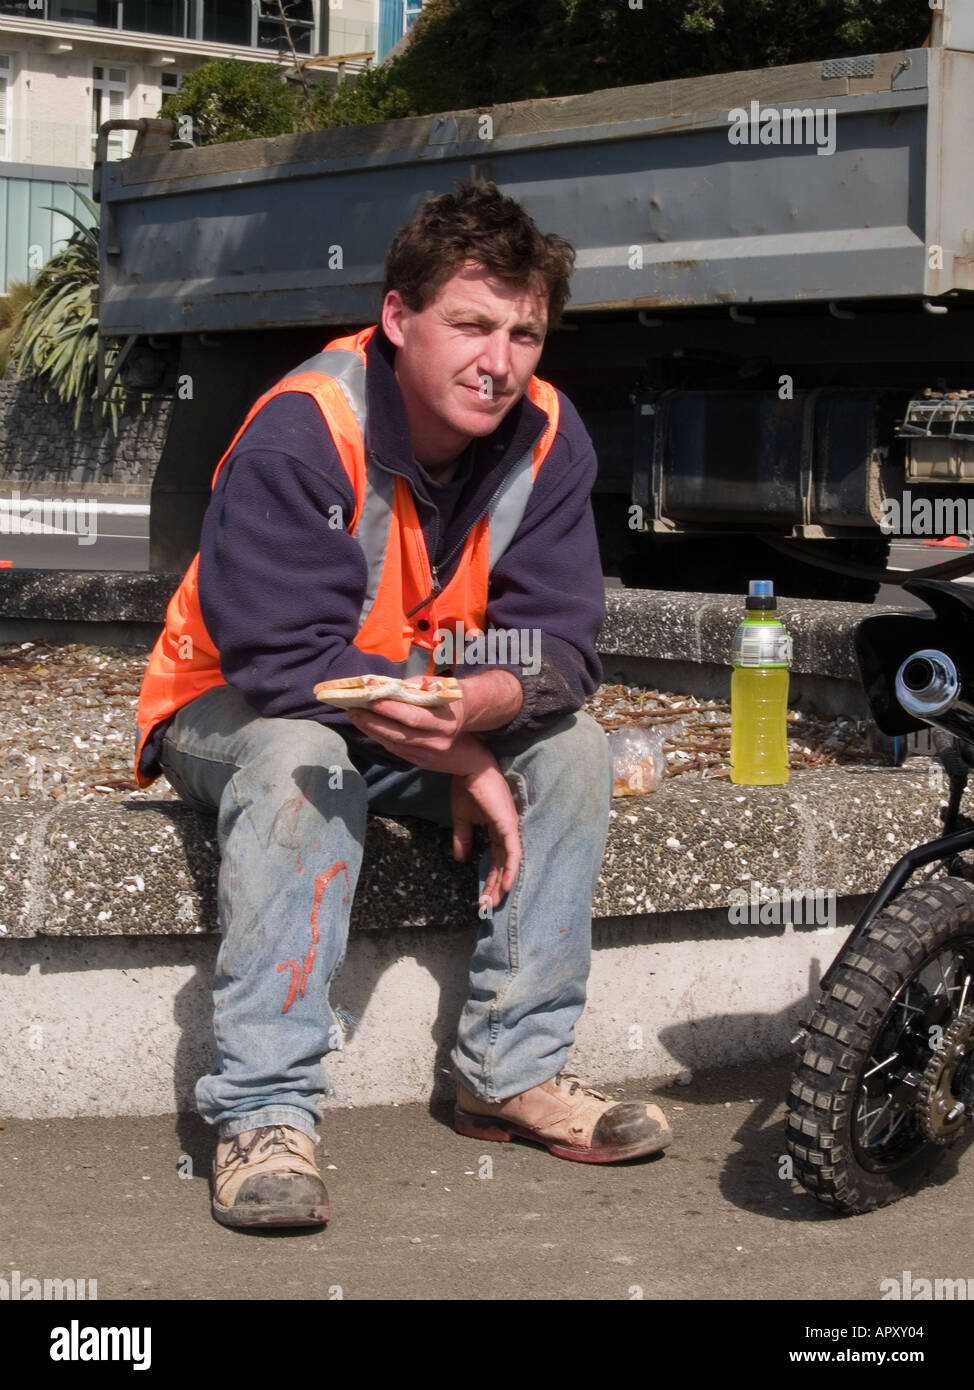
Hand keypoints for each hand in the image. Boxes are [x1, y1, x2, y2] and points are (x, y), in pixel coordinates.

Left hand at [344, 674, 465, 762]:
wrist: (468, 722)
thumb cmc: (450, 698)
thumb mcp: (438, 688)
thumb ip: (413, 689)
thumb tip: (384, 687)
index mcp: (444, 722)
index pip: (412, 717)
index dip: (390, 709)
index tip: (370, 699)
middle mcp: (437, 741)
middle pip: (399, 734)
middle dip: (373, 722)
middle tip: (352, 710)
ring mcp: (429, 754)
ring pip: (394, 744)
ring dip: (372, 731)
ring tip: (355, 717)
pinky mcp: (421, 762)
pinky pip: (397, 750)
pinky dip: (381, 738)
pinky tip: (368, 728)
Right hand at [450, 756, 520, 909]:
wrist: (467, 768)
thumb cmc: (466, 787)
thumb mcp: (461, 818)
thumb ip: (462, 838)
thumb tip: (459, 858)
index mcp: (496, 829)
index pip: (496, 860)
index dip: (490, 878)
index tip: (482, 896)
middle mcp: (506, 831)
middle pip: (503, 865)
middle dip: (495, 887)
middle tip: (488, 906)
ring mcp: (509, 828)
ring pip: (510, 863)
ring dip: (502, 884)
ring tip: (495, 902)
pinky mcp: (508, 825)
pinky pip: (513, 852)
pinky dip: (510, 870)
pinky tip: (506, 886)